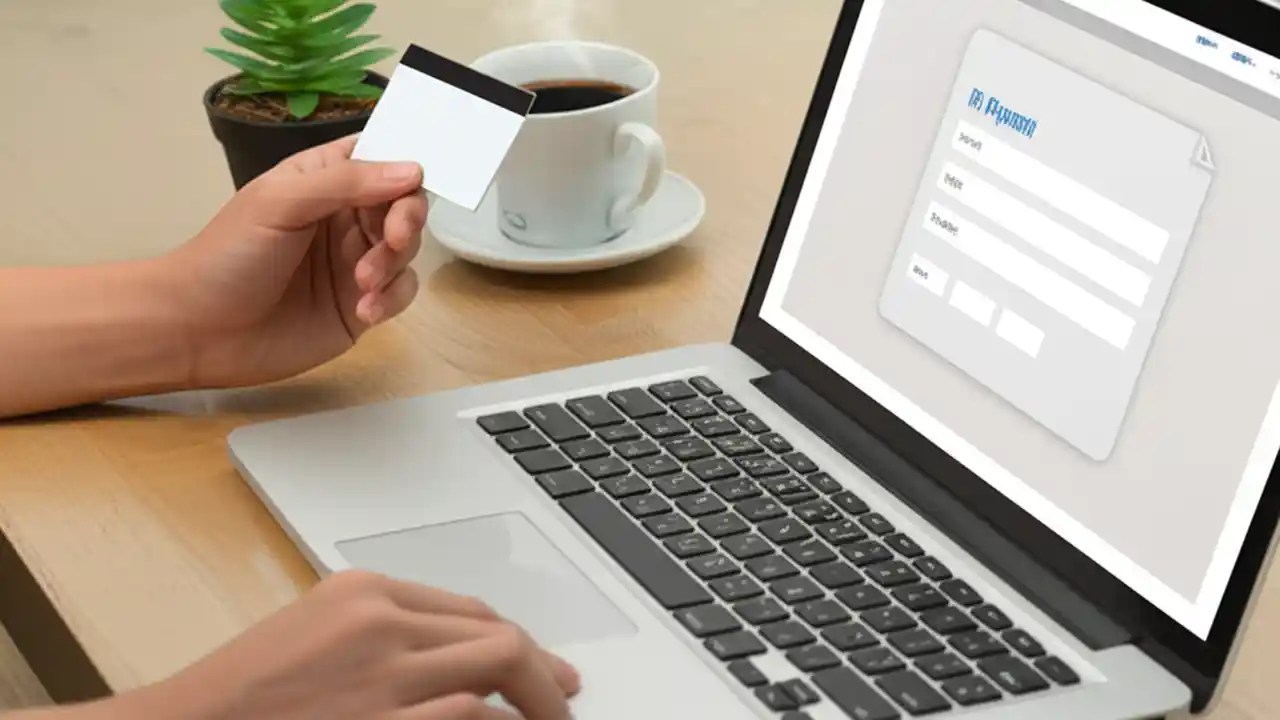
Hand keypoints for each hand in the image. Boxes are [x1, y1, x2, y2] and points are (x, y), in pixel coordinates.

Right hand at [117, 571, 579, 719]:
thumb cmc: (239, 697)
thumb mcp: (312, 636)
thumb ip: (380, 634)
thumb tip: (455, 656)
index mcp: (361, 591)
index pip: (468, 609)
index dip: (519, 640)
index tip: (547, 666)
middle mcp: (379, 623)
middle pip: (496, 633)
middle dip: (545, 670)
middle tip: (567, 698)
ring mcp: (383, 676)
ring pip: (500, 667)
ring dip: (542, 703)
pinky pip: (473, 716)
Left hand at [167, 136, 428, 388]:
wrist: (200, 331)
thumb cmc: (229, 254)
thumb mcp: (281, 202)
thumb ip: (346, 182)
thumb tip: (413, 170)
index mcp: (323, 180)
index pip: (379, 158)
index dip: (403, 166)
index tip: (410, 183)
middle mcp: (344, 217)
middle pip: (403, 204)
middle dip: (407, 219)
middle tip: (393, 239)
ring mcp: (356, 263)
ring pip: (407, 250)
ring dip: (394, 263)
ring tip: (362, 283)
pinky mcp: (363, 306)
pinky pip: (401, 293)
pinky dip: (393, 299)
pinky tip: (364, 311)